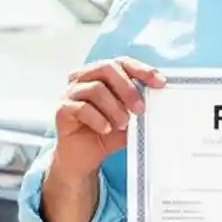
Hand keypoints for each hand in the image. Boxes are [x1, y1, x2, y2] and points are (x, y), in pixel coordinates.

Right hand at [53, 56, 164, 179]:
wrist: (83, 159)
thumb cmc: (105, 134)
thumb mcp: (129, 119)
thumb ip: (138, 106)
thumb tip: (158, 98)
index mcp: (100, 74)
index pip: (122, 62)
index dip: (142, 69)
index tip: (159, 82)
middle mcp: (83, 78)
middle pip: (106, 68)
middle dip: (127, 88)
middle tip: (139, 109)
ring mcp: (70, 92)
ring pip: (96, 88)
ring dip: (114, 108)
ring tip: (123, 124)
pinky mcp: (62, 109)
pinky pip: (82, 108)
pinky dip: (98, 119)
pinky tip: (106, 129)